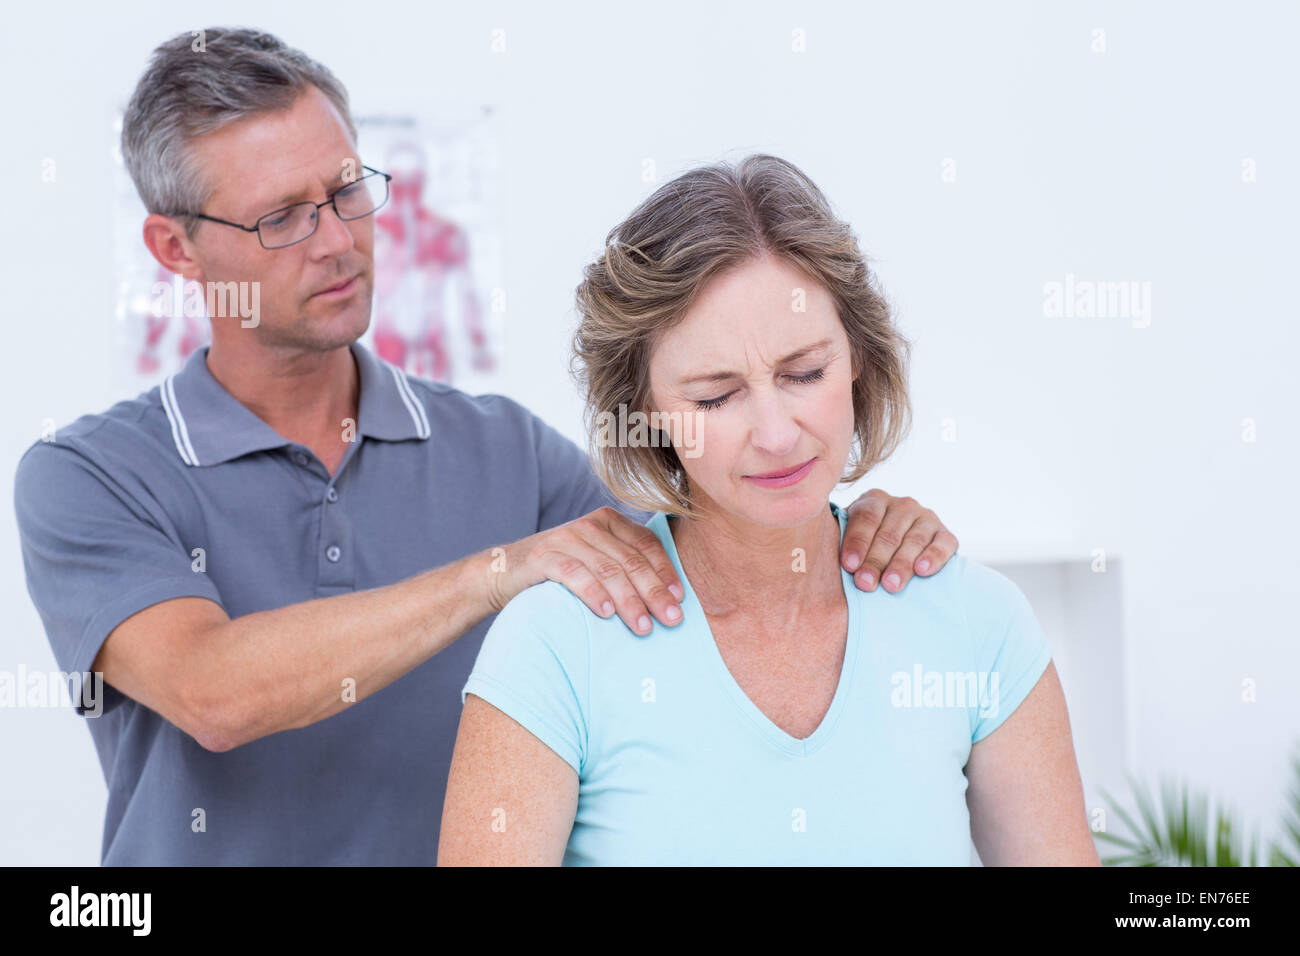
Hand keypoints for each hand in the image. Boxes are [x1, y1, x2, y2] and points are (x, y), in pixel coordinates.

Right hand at [484, 507, 684, 634]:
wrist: (504, 572)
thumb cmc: (560, 572)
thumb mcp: (595, 561)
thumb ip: (624, 567)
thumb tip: (667, 599)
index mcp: (609, 521)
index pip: (647, 544)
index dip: (666, 571)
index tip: (680, 599)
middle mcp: (590, 525)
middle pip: (631, 561)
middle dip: (654, 593)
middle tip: (671, 620)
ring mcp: (566, 537)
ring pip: (607, 569)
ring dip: (628, 600)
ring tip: (643, 627)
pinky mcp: (544, 555)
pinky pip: (575, 574)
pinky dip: (593, 593)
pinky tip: (606, 613)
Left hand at [840, 489, 958, 592]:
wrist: (896, 554)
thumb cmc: (864, 550)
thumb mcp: (849, 539)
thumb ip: (837, 541)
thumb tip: (817, 558)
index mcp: (874, 500)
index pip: (865, 518)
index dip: (857, 542)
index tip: (849, 565)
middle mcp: (902, 504)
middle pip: (888, 533)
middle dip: (875, 561)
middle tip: (866, 584)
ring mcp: (926, 517)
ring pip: (914, 540)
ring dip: (901, 564)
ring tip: (891, 585)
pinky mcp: (945, 534)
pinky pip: (943, 544)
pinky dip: (933, 557)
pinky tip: (922, 571)